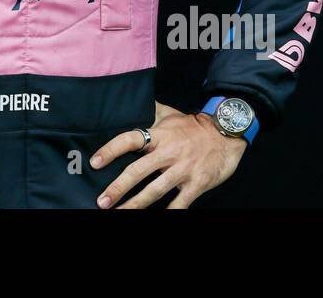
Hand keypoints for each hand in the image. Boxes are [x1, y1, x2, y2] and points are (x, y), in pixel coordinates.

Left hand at [89, 102, 246, 208]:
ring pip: (155, 190)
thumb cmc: (194, 126)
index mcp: (159, 135)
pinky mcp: (197, 183)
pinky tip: (157, 219)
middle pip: (137, 171)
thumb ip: (149, 112)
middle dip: (118, 187)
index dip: (111, 150)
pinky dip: (169, 213)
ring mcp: (183, 170)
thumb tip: (129, 103)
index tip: (95, 162)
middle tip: (103, 201)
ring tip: (120, 213)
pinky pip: (180, 203)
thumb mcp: (169, 114)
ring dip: (136, 204)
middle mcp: (168, 153)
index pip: (129, 140)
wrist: (227, 133)